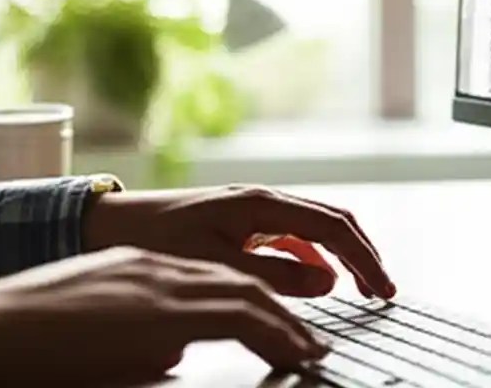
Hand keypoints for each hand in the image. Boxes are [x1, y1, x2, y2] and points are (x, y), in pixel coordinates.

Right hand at [0, 246, 325, 385]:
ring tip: (310, 351)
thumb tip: (170, 356)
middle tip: (307, 340)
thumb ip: (138, 333)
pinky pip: (237, 318)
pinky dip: (274, 334)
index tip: (274, 324)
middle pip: (239, 280)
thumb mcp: (94, 325)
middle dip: (280, 310)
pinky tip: (294, 353)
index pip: (211, 278)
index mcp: (140, 268)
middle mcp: (157, 270)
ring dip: (286, 325)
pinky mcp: (162, 314)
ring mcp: (161, 287)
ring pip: (246, 295)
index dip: (249, 302)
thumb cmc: (25, 336)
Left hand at [83, 184, 394, 299]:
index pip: (333, 228)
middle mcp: (264, 200)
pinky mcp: (244, 223)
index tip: (382, 290)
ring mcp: (255, 210)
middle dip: (364, 254)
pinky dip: (315, 258)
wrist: (108, 223)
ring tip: (360, 288)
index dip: (364, 260)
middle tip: (383, 290)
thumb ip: (274, 274)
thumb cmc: (154, 238)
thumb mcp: (215, 263)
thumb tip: (327, 283)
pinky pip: (294, 237)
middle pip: (334, 222)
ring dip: (343, 256)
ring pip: (316, 229)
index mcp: (262, 203)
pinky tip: (318, 281)